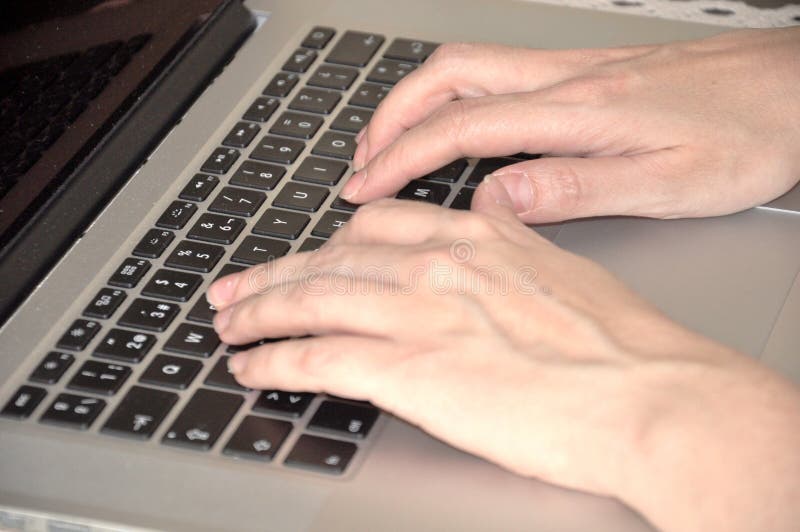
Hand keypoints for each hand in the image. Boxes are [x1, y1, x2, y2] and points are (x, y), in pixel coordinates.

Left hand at [208, 198, 799, 531]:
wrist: (651, 396)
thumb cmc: (622, 346)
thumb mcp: (563, 266)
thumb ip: (513, 240)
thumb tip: (490, 217)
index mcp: (474, 237)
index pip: (373, 226)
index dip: (329, 244)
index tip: (308, 258)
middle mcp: (437, 264)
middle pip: (327, 259)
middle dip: (273, 276)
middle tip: (236, 290)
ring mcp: (418, 314)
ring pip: (310, 300)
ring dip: (259, 314)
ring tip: (229, 326)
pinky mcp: (408, 370)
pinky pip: (316, 357)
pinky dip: (275, 360)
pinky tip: (254, 366)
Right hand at [342, 27, 799, 221]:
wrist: (797, 88)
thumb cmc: (747, 134)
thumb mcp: (665, 184)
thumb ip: (573, 190)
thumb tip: (495, 198)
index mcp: (578, 111)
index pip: (461, 127)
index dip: (401, 157)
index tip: (364, 188)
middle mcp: (565, 79)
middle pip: (448, 76)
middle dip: (390, 118)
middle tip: (360, 162)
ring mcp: (573, 69)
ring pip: (468, 67)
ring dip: (417, 103)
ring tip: (391, 145)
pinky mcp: (587, 72)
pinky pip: (498, 73)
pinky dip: (454, 98)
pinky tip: (456, 127)